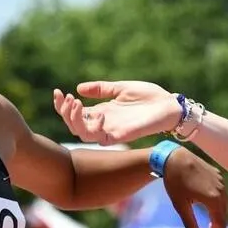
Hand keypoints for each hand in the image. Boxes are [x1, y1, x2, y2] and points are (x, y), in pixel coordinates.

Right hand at [53, 81, 182, 145]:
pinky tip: (100, 114)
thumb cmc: (149, 97)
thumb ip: (101, 89)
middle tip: (70, 98)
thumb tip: (78, 88)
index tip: (58, 91)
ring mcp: (111, 130)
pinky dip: (96, 128)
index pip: (74, 113)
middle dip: (65, 112)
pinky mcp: (122, 135)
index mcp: (101, 112)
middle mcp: (103, 123)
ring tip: (77, 104)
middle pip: (73, 125)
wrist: (169, 105)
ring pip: (82, 134)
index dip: (62, 105)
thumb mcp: (121, 88)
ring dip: (75, 120)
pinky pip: (102, 139)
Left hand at [163, 147, 227, 227]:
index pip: (221, 224)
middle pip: (223, 216)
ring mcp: (222, 184)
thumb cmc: (175, 183)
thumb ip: (190, 224)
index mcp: (212, 200)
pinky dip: (219, 207)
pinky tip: (210, 211)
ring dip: (218, 219)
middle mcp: (221, 192)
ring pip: (224, 206)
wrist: (175, 158)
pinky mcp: (219, 177)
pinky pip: (223, 196)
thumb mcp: (180, 206)